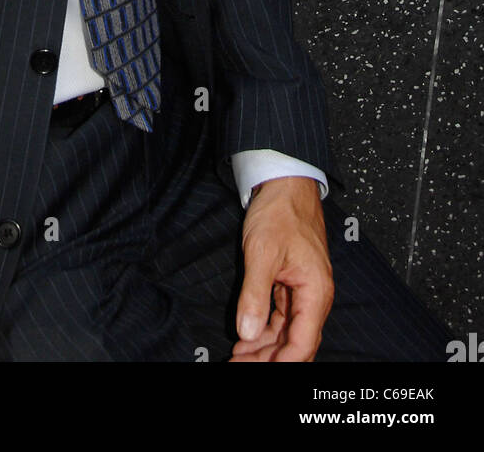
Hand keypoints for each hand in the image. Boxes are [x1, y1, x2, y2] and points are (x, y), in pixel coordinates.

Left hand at [230, 176, 333, 361]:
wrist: (284, 184)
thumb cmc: (280, 212)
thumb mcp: (262, 252)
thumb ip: (255, 294)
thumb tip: (248, 332)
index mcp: (316, 292)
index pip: (303, 343)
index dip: (281, 363)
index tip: (255, 370)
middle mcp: (314, 296)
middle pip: (295, 343)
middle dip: (269, 359)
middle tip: (238, 366)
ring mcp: (303, 291)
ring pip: (287, 333)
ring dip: (264, 348)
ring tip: (238, 357)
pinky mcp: (291, 284)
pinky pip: (281, 317)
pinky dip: (264, 329)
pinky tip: (246, 338)